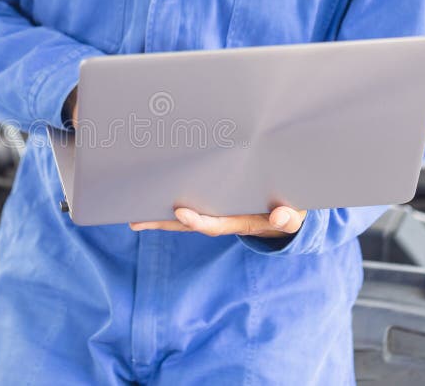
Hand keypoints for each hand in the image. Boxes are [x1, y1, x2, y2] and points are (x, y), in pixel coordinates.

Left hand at [130, 206, 306, 237]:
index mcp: (240, 222)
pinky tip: (147, 199)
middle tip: (137, 220)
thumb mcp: (293, 216)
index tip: (181, 212)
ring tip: (132, 216)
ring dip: (158, 217)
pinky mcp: (210, 206)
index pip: (215, 224)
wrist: (285, 214)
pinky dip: (166, 206)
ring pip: (182, 217)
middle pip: (188, 224)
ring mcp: (214, 214)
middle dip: (163, 222)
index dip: (198, 220)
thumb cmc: (287, 210)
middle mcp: (221, 220)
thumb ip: (288, 217)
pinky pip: (185, 206)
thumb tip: (283, 216)